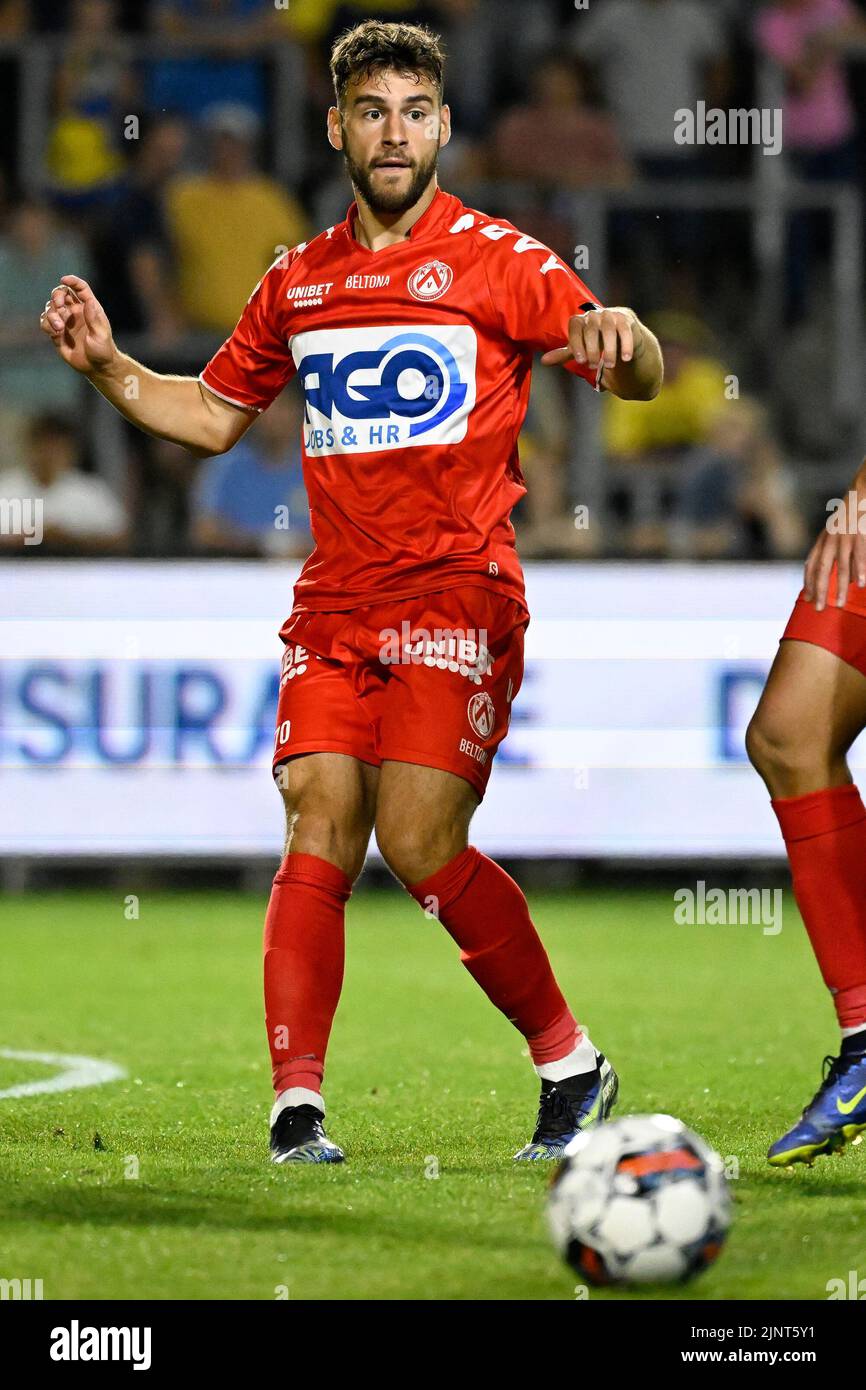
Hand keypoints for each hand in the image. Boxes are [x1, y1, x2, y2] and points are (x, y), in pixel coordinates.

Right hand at [39, 274, 116, 373]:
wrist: (96, 367)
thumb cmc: (103, 350)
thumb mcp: (100, 334)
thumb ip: (93, 318)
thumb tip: (89, 300)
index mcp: (89, 308)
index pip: (80, 288)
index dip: (72, 281)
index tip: (63, 280)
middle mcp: (75, 312)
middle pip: (60, 294)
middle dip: (57, 296)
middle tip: (59, 306)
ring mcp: (65, 321)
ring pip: (50, 308)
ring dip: (51, 315)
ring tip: (59, 328)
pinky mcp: (56, 333)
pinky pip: (45, 322)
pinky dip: (47, 324)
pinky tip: (55, 333)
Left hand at [541, 307, 643, 372]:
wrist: (618, 332)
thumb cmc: (595, 342)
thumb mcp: (579, 348)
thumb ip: (563, 354)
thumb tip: (543, 362)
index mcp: (580, 321)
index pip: (575, 328)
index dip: (577, 343)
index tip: (580, 361)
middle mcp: (594, 315)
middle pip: (591, 331)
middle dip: (592, 350)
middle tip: (593, 366)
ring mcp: (610, 315)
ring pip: (609, 330)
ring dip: (609, 349)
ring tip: (610, 366)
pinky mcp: (625, 319)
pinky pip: (625, 331)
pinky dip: (626, 345)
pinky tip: (626, 359)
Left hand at [803, 470, 865, 610]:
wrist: (862, 491)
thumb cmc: (852, 515)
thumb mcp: (838, 532)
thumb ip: (837, 553)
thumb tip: (844, 576)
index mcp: (823, 539)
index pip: (811, 564)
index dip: (808, 582)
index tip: (808, 599)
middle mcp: (830, 539)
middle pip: (821, 570)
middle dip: (819, 591)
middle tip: (818, 609)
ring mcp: (845, 537)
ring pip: (840, 568)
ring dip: (839, 588)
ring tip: (839, 604)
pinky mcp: (860, 534)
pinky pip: (860, 556)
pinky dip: (861, 570)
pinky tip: (861, 584)